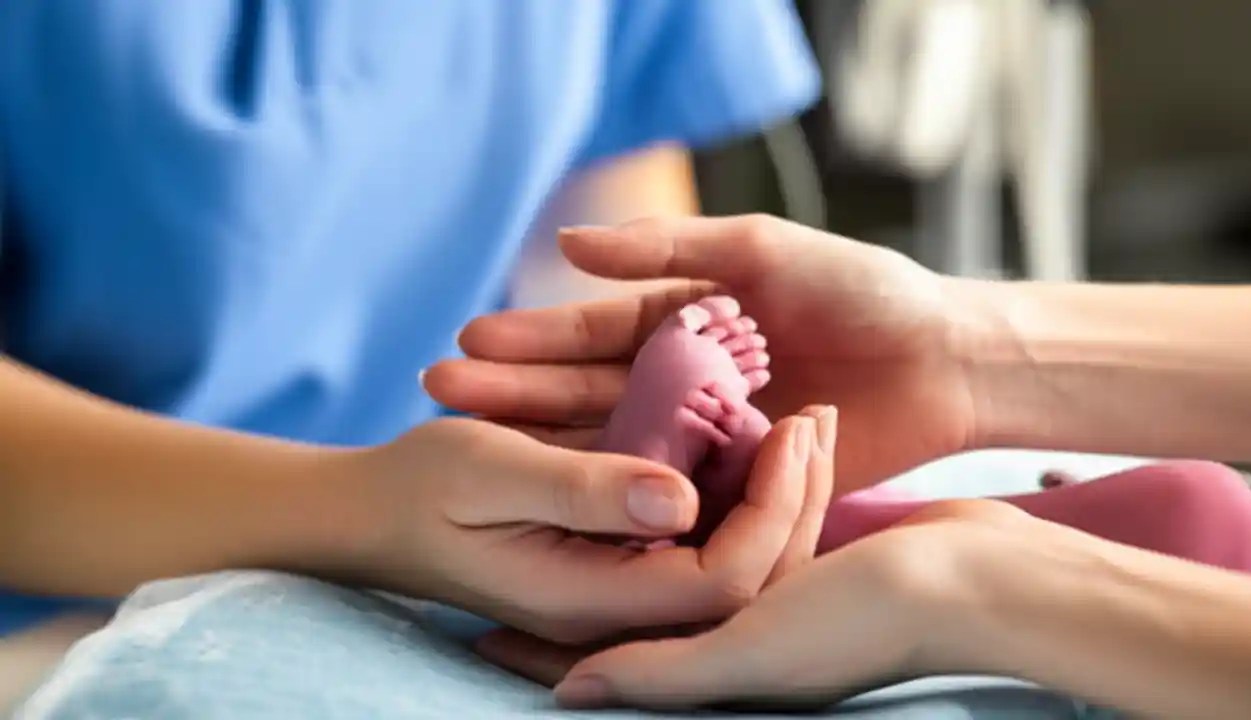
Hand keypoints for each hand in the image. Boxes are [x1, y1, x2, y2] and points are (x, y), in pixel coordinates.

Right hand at [341, 408, 832, 643]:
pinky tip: (745, 436)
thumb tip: (681, 496)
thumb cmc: (416, 490)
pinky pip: (693, 541)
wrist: (369, 515)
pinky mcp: (615, 559)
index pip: (722, 581)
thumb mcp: (490, 470)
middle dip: (792, 505)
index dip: (770, 512)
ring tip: (800, 423)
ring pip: (728, 562)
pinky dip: (731, 494)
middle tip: (814, 422)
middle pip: (743, 580)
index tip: (787, 430)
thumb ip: (585, 489)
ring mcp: (618, 585)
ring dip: (772, 499)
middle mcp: (617, 602)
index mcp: (591, 595)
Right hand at [428, 215, 1006, 491]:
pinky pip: (673, 492)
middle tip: (438, 397)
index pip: (592, 334)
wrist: (946, 357)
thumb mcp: (762, 250)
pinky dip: (622, 493)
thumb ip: (670, 249)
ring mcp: (707, 440)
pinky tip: (559, 497)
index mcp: (685, 324)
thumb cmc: (863, 291)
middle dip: (513, 393)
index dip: (531, 342)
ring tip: (475, 442)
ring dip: (546, 444)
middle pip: (587, 393)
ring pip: (615, 445)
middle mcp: (685, 386)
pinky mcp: (737, 488)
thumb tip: (568, 244)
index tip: (465, 347)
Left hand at [477, 499, 1038, 710]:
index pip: (610, 649)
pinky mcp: (819, 543)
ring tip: (597, 470)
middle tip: (526, 526)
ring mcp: (782, 584)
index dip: (543, 640)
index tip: (473, 618)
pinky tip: (701, 436)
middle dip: (587, 555)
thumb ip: (661, 671)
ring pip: (694, 535)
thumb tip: (568, 694)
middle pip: (641, 588)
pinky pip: (751, 503)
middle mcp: (743, 624)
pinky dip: (726, 469)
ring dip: (657, 496)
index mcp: (719, 652)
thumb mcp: (752, 652)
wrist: (989, 582)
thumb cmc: (872, 622)